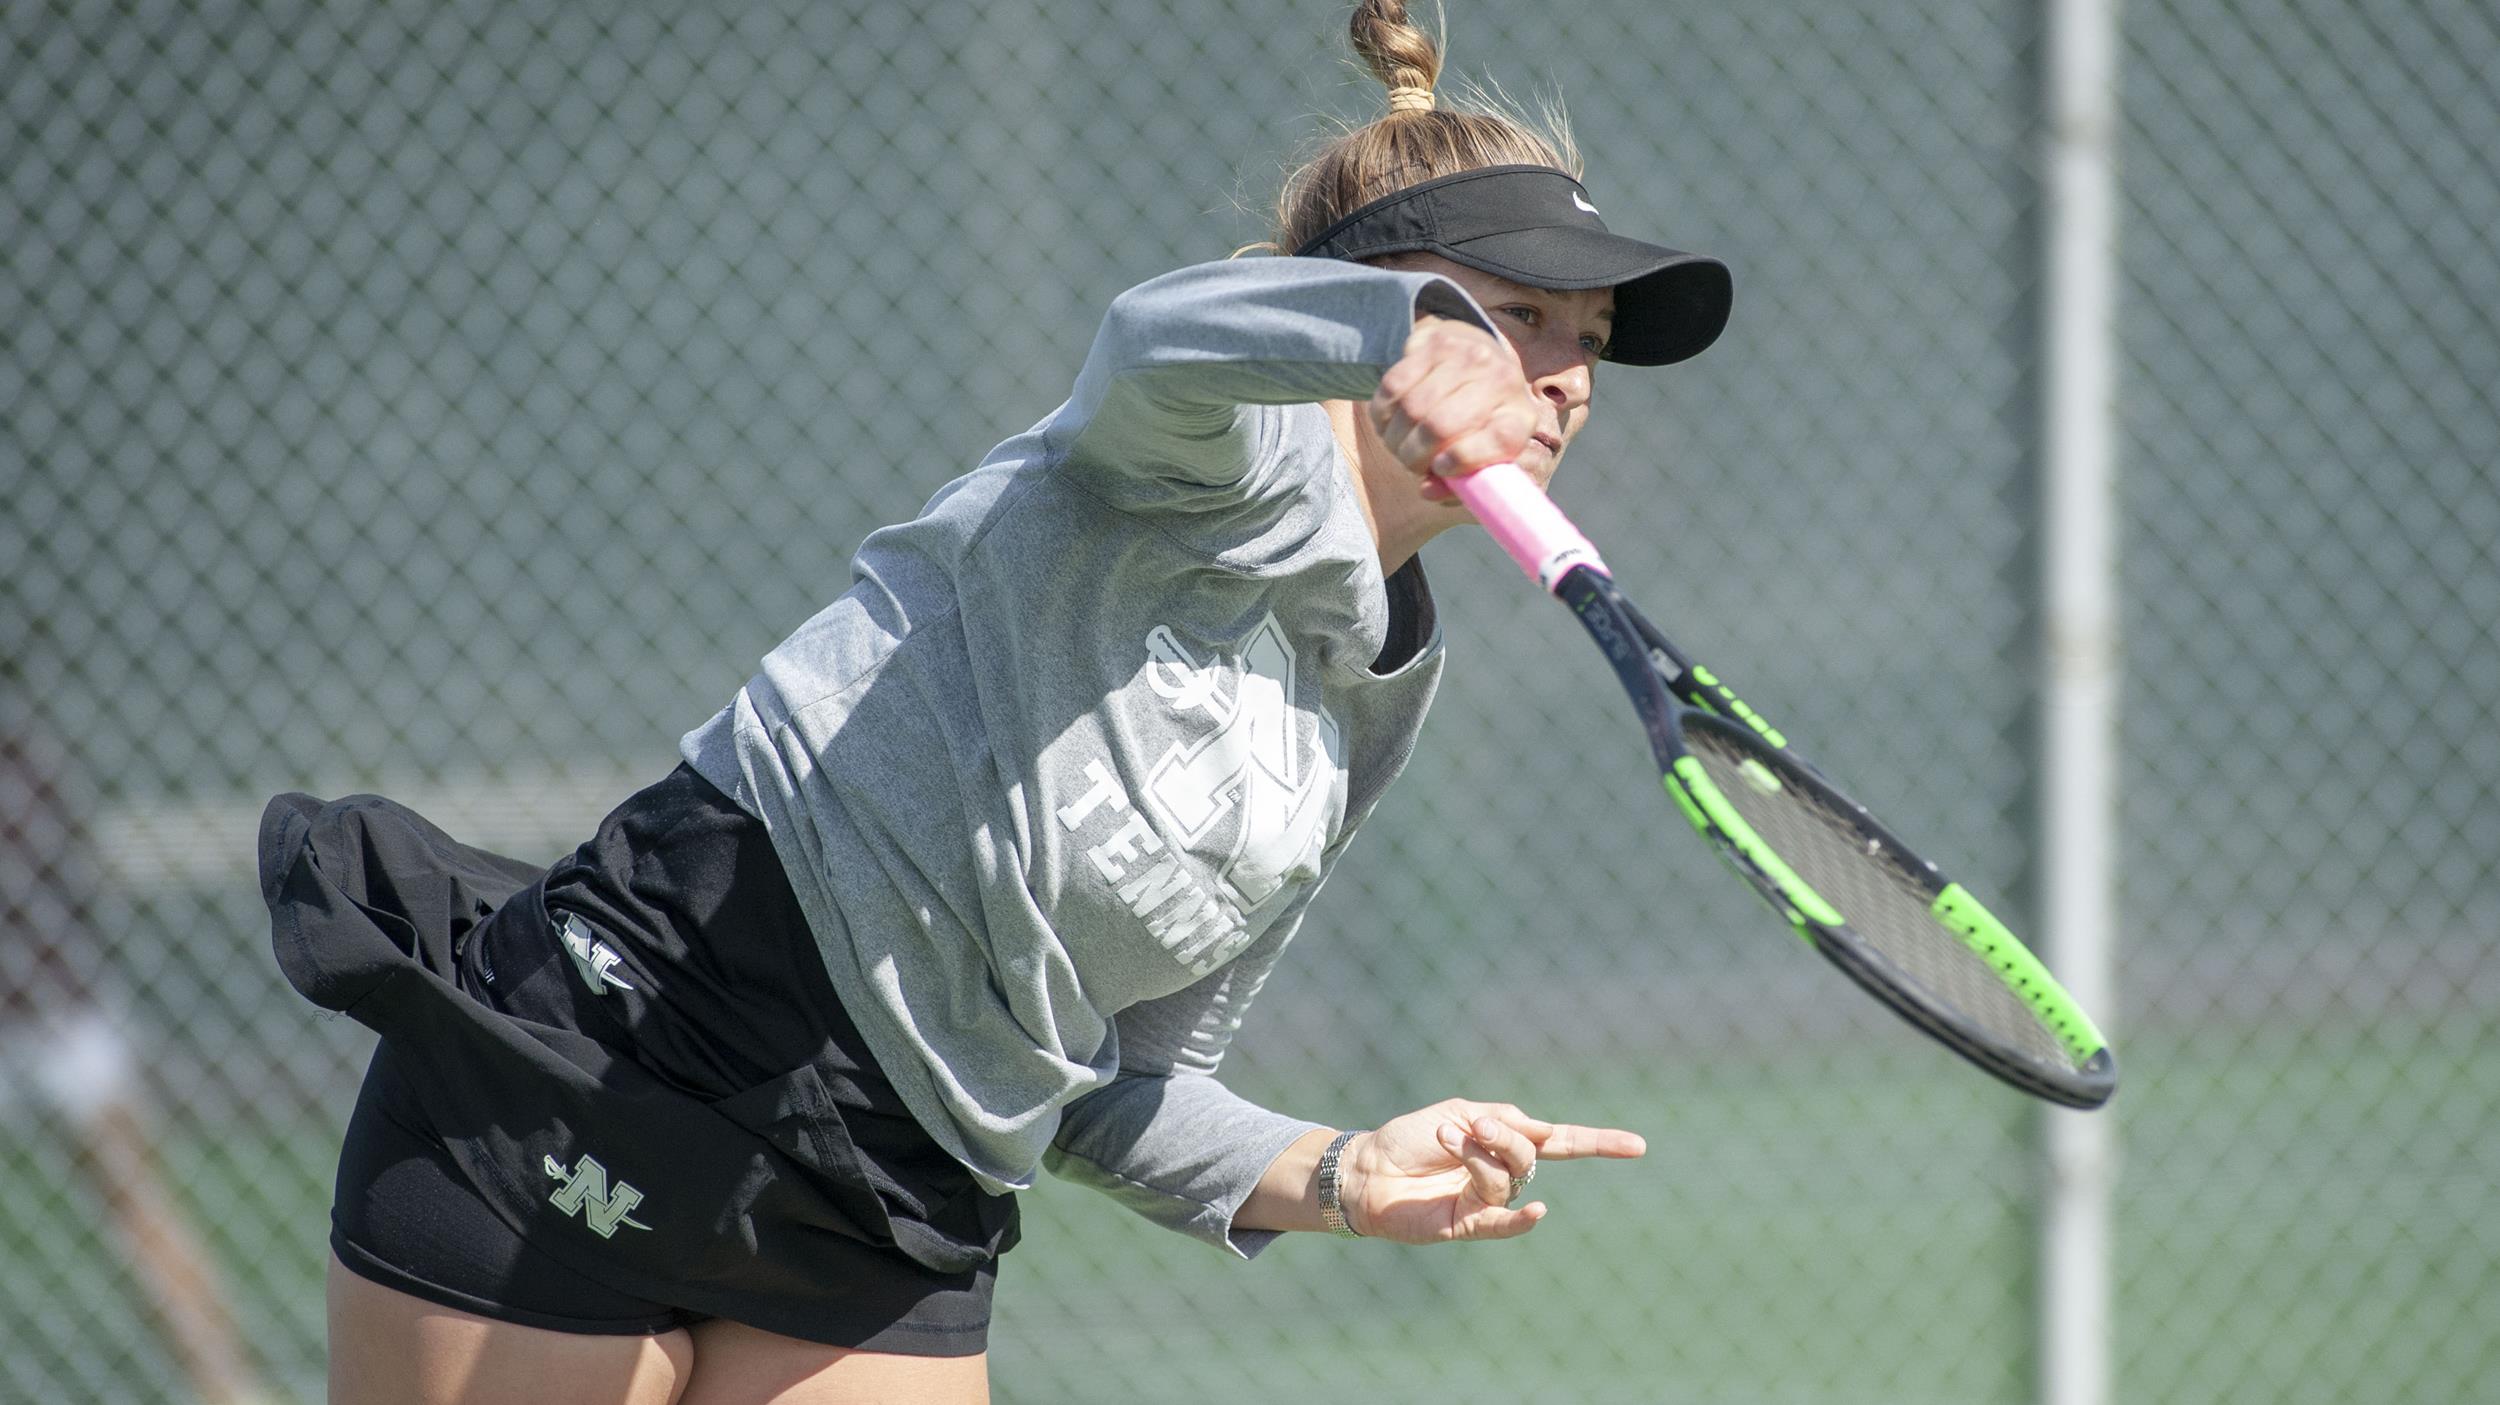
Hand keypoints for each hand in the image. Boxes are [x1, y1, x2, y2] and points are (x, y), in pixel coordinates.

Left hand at [1340, 1098, 1646, 1242]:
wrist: (1365, 1168)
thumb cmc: (1408, 1140)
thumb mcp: (1458, 1113)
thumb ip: (1501, 1121)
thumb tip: (1542, 1133)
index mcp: (1504, 1144)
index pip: (1561, 1142)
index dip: (1599, 1144)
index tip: (1639, 1146)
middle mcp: (1501, 1173)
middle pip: (1530, 1156)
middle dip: (1505, 1137)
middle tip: (1472, 1126)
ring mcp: (1485, 1201)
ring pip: (1507, 1179)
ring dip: (1477, 1154)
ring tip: (1445, 1140)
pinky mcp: (1465, 1225)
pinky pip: (1502, 1224)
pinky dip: (1520, 1220)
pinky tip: (1537, 1212)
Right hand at [1369, 316, 1539, 500]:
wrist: (1478, 358)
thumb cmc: (1478, 422)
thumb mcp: (1482, 457)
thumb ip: (1459, 483)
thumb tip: (1427, 491)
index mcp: (1520, 417)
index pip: (1495, 443)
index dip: (1461, 462)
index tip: (1439, 469)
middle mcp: (1500, 380)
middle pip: (1440, 427)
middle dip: (1414, 456)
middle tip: (1410, 463)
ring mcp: (1467, 356)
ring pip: (1412, 408)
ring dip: (1395, 437)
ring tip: (1399, 445)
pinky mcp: (1434, 342)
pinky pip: (1393, 386)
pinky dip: (1384, 413)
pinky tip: (1391, 421)